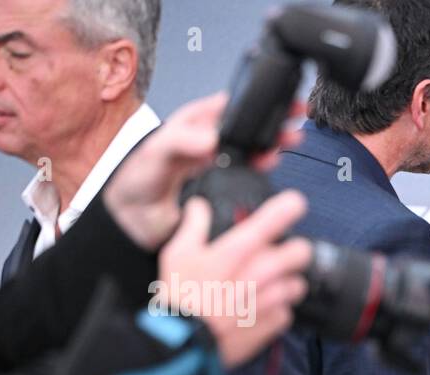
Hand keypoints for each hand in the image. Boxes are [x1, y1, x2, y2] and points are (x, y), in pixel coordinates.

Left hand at [104, 92, 304, 251]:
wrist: (137, 222)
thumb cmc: (138, 181)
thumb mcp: (155, 153)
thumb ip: (180, 141)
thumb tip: (211, 138)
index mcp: (193, 123)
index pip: (227, 104)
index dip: (251, 99)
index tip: (272, 98)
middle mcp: (210, 141)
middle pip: (247, 126)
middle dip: (272, 122)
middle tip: (292, 119)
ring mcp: (220, 164)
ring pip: (253, 149)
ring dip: (272, 145)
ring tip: (289, 142)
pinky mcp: (226, 187)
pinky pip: (250, 176)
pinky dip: (264, 171)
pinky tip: (272, 166)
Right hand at [156, 191, 311, 368]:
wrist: (184, 343)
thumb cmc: (180, 297)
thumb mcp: (176, 254)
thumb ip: (193, 226)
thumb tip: (199, 206)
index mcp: (237, 251)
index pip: (273, 220)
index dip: (290, 207)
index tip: (295, 204)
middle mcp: (260, 272)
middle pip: (302, 252)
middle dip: (295, 252)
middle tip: (281, 256)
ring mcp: (270, 300)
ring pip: (298, 284)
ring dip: (287, 284)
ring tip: (267, 288)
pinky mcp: (273, 324)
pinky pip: (287, 313)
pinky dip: (277, 312)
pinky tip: (259, 312)